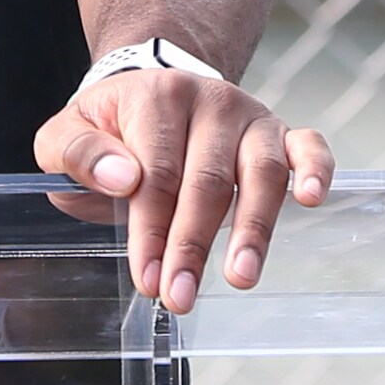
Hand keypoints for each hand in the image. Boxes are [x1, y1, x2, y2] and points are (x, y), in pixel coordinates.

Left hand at [37, 62, 329, 312]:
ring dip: (253, 228)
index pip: (157, 173)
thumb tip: (122, 180)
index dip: (152, 231)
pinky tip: (312, 200)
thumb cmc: (110, 127)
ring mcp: (250, 115)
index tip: (148, 279)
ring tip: (241, 277)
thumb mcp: (68, 133)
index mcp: (155, 98)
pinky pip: (308, 145)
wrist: (153, 89)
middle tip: (181, 296)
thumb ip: (79, 155)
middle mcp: (209, 101)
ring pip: (260, 171)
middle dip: (193, 244)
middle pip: (206, 180)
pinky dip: (316, 169)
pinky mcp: (280, 130)